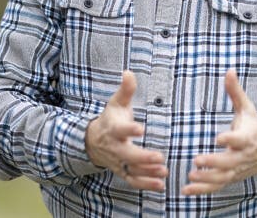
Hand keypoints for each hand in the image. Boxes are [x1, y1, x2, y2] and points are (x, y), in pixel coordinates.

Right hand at [84, 70, 166, 190]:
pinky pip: (133, 180)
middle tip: (159, 157)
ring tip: (163, 171)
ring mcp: (118, 161)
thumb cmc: (110, 119)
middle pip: (127, 154)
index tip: (140, 129)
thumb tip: (129, 71)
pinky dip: (145, 185)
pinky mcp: (122, 171)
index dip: (129, 129)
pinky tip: (161, 185)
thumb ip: (125, 90)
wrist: (93, 141)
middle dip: (142, 157)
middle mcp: (115, 147)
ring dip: (147, 173)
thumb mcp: (116, 103)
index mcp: (114, 128)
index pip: (120, 129)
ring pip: (131, 170)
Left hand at [182, 69, 256, 195]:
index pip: (239, 139)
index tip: (219, 138)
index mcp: (247, 137)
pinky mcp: (230, 177)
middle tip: (197, 160)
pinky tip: (186, 191)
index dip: (230, 139)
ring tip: (191, 177)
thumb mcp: (247, 108)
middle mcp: (242, 156)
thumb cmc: (254, 127)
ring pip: (222, 177)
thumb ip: (235, 92)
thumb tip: (229, 70)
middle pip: (229, 162)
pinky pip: (216, 186)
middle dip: (213, 162)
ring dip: (206, 179)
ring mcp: (236, 169)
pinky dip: (202, 190)